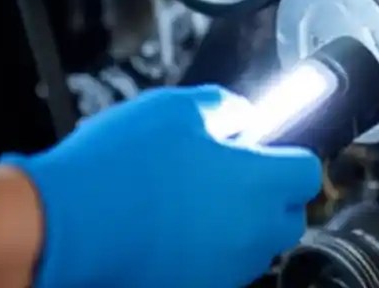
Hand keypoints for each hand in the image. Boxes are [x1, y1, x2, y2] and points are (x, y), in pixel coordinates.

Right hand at [0, 85, 321, 287]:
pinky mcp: (198, 287)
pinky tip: (171, 228)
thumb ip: (225, 108)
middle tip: (229, 176)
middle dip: (269, 196)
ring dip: (237, 224)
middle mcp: (253, 231)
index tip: (263, 148)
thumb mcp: (179, 108)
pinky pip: (220, 266)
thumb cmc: (124, 163)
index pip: (306, 171)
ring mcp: (227, 267)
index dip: (285, 155)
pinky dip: (207, 250)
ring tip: (189, 201)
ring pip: (254, 245)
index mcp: (259, 182)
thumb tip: (242, 117)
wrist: (72, 223)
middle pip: (288, 216)